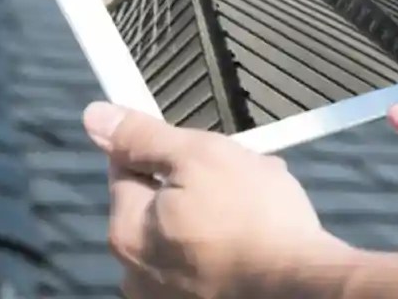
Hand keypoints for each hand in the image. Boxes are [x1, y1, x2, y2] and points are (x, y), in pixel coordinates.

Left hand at [83, 102, 354, 297]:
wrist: (300, 283)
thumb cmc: (255, 220)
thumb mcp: (200, 156)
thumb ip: (145, 137)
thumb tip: (96, 116)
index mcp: (127, 232)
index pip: (125, 168)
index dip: (161, 147)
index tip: (192, 144)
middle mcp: (137, 272)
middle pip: (160, 204)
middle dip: (196, 182)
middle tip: (238, 173)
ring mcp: (169, 295)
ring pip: (187, 232)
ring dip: (215, 213)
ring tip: (258, 206)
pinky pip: (209, 260)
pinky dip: (229, 245)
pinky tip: (259, 236)